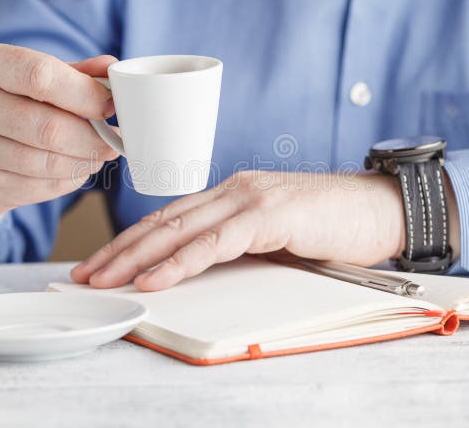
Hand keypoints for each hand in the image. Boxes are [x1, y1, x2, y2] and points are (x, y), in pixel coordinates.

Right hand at [0, 44, 119, 215]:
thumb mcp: (19, 74)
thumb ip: (68, 72)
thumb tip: (111, 68)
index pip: (40, 76)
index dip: (85, 94)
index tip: (109, 105)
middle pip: (48, 128)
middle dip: (93, 137)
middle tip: (113, 139)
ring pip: (46, 164)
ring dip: (85, 162)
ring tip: (99, 154)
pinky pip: (39, 188)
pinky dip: (67, 180)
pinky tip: (74, 169)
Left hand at [71, 170, 412, 290]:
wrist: (383, 209)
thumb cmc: (332, 226)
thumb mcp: (274, 235)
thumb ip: (238, 244)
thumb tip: (200, 270)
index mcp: (232, 194)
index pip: (169, 218)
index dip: (129, 240)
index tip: (100, 262)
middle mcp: (234, 190)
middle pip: (163, 222)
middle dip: (118, 250)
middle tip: (85, 274)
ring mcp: (251, 199)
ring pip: (180, 230)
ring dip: (136, 257)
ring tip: (103, 279)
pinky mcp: (270, 215)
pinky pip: (215, 243)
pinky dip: (180, 262)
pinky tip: (154, 278)